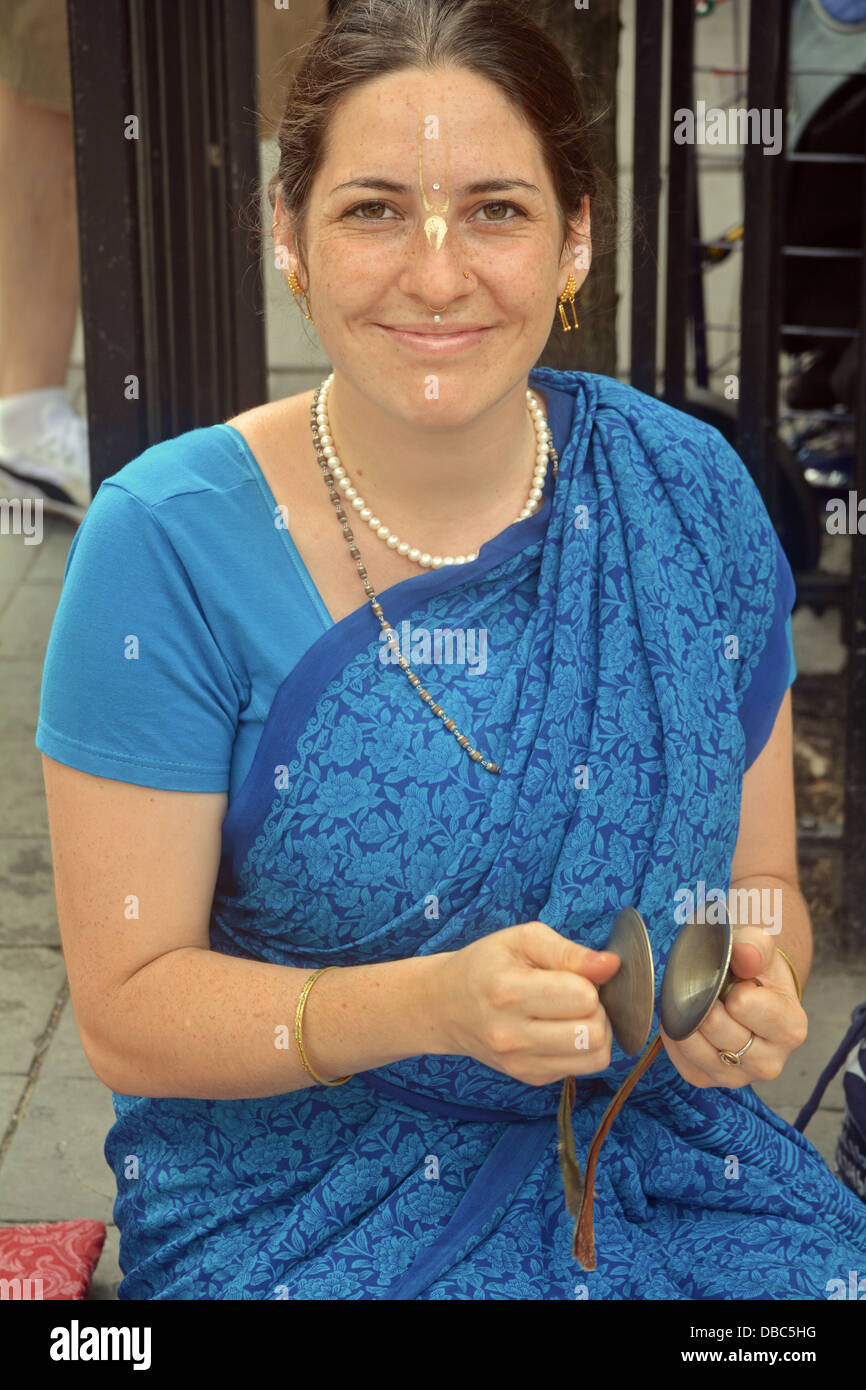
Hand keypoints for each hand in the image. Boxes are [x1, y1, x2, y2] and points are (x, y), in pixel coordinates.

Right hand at [434, 920, 620, 1086]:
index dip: (589, 982)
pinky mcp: (530, 1078)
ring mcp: (521, 1063)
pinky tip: (561, 1030)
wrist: (446, 1005)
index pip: (583, 998)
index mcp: (509, 991)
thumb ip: (569, 951)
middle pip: (594, 1033)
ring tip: (574, 1014)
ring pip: (596, 1058)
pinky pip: (582, 1069)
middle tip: (577, 996)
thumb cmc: (486, 965)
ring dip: (596, 1032)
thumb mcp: (521, 939)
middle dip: (597, 1010)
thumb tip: (612, 965)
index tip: (572, 975)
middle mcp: (512, 1035)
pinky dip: (582, 1048)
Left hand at [660, 926, 807, 1087]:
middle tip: (713, 990)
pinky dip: (675, 1033)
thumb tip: (744, 953)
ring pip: (695, 1046)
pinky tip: (687, 1018)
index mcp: (790, 1028)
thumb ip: (755, 946)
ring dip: (687, 1017)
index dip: (732, 985)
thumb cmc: (755, 970)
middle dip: (706, 1001)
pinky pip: (678, 1056)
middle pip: (717, 1027)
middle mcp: (770, 1063)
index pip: (744, 1004)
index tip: (737, 980)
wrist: (746, 992)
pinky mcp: (707, 1080)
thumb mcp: (759, 948)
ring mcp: (738, 1078)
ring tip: (699, 1002)